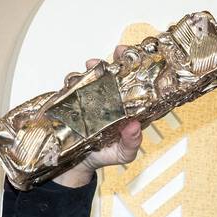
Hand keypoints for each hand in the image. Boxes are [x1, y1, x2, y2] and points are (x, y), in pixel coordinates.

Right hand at [53, 44, 143, 186]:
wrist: (77, 164)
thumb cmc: (106, 155)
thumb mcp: (124, 154)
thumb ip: (131, 143)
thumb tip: (134, 126)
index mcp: (128, 109)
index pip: (138, 86)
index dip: (141, 70)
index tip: (142, 59)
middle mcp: (111, 99)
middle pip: (117, 74)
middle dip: (118, 59)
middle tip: (118, 52)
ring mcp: (92, 98)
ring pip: (95, 75)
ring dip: (94, 67)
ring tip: (91, 65)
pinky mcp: (74, 100)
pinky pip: (73, 85)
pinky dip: (73, 80)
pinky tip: (73, 82)